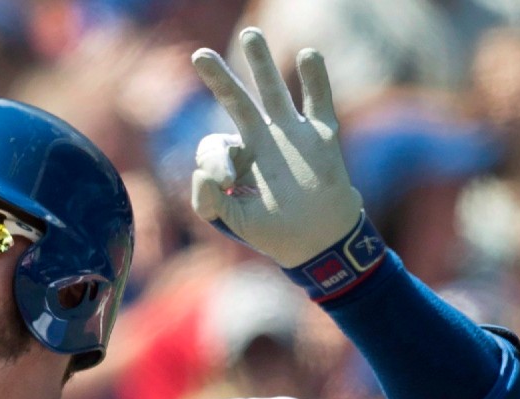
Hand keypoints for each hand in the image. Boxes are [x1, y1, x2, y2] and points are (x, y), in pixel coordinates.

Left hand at [190, 28, 362, 268]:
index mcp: (238, 159)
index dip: (215, 161)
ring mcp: (291, 135)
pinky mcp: (321, 138)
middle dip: (219, 79)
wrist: (319, 241)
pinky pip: (318, 102)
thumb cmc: (273, 232)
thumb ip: (209, 203)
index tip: (228, 182)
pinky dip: (315, 80)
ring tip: (250, 35)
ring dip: (261, 64)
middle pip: (236, 102)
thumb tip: (200, 174)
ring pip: (273, 93)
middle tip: (198, 56)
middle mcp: (262, 139)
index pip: (214, 147)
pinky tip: (309, 55)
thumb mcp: (233, 222)